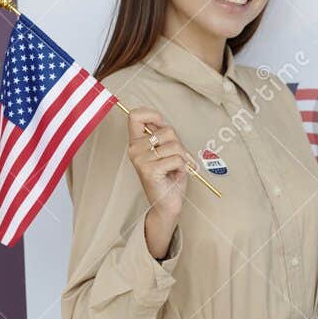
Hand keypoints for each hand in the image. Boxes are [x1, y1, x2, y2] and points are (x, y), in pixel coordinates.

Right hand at [125, 107, 192, 225]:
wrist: (167, 204)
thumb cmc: (168, 177)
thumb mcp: (165, 151)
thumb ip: (162, 135)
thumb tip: (163, 121)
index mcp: (136, 143)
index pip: (135, 115)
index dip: (153, 114)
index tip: (162, 125)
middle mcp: (135, 150)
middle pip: (167, 130)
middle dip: (179, 144)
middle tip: (176, 158)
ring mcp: (140, 160)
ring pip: (174, 145)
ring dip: (182, 158)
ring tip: (176, 168)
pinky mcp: (149, 170)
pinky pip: (176, 159)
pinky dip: (182, 167)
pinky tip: (175, 175)